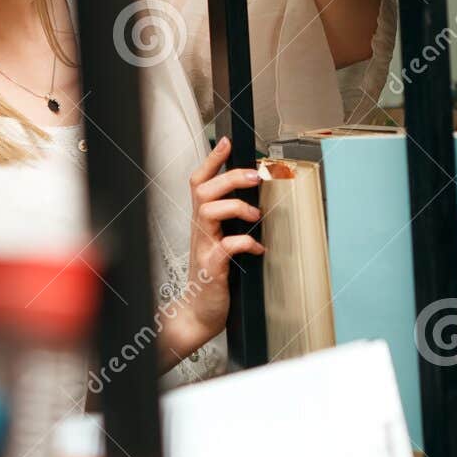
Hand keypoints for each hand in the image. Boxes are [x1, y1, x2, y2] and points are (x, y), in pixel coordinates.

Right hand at [159, 136, 264, 368]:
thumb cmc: (212, 278)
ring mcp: (203, 249)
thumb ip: (230, 223)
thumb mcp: (218, 243)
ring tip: (256, 216)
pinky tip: (258, 249)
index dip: (212, 160)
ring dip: (236, 207)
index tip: (227, 142)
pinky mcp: (211, 269)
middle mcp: (199, 231)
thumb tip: (254, 202)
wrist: (198, 314)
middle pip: (204, 190)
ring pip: (210, 212)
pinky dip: (245, 244)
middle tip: (255, 176)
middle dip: (230, 177)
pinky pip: (225, 249)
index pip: (198, 183)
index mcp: (201, 223)